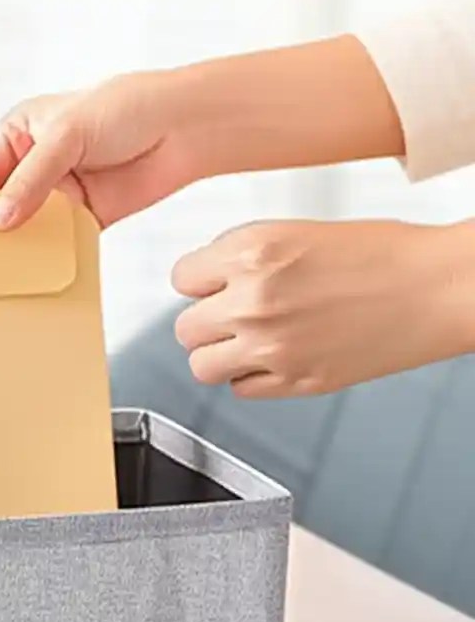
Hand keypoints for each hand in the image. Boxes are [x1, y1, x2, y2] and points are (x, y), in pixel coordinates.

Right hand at [0, 36, 401, 229]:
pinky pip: (60, 240)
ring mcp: (61, 192)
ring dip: (23, 245)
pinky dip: (53, 254)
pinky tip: (43, 269)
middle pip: (2, 204)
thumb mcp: (67, 136)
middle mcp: (36, 164)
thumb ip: (30, 180)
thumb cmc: (128, 109)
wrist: (186, 128)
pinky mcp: (86, 217)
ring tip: (8, 269)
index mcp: (20, 133)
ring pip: (30, 226)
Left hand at [171, 220, 474, 397]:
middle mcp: (254, 301)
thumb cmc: (383, 254)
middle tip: (232, 314)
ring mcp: (272, 346)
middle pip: (185, 328)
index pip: (181, 278)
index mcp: (252, 253)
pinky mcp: (297, 381)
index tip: (214, 284)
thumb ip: (242, 257)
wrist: (440, 287)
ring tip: (247, 340)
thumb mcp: (296, 232)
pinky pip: (240, 389)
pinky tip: (276, 356)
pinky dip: (250, 377)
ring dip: (219, 354)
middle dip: (206, 320)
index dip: (200, 281)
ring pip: (202, 366)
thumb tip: (206, 277)